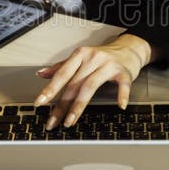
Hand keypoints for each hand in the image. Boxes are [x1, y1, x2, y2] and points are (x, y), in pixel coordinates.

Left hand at [34, 34, 156, 129]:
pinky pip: (123, 85)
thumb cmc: (102, 55)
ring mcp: (108, 65)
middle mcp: (93, 58)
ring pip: (91, 86)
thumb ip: (61, 66)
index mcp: (80, 55)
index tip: (39, 102)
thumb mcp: (80, 57)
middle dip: (62, 104)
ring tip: (70, 120)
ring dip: (79, 105)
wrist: (128, 48)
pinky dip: (122, 95)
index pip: (62, 74)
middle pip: (74, 84)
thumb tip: (41, 74)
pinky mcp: (124, 72)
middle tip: (53, 121)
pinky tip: (120, 106)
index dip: (50, 89)